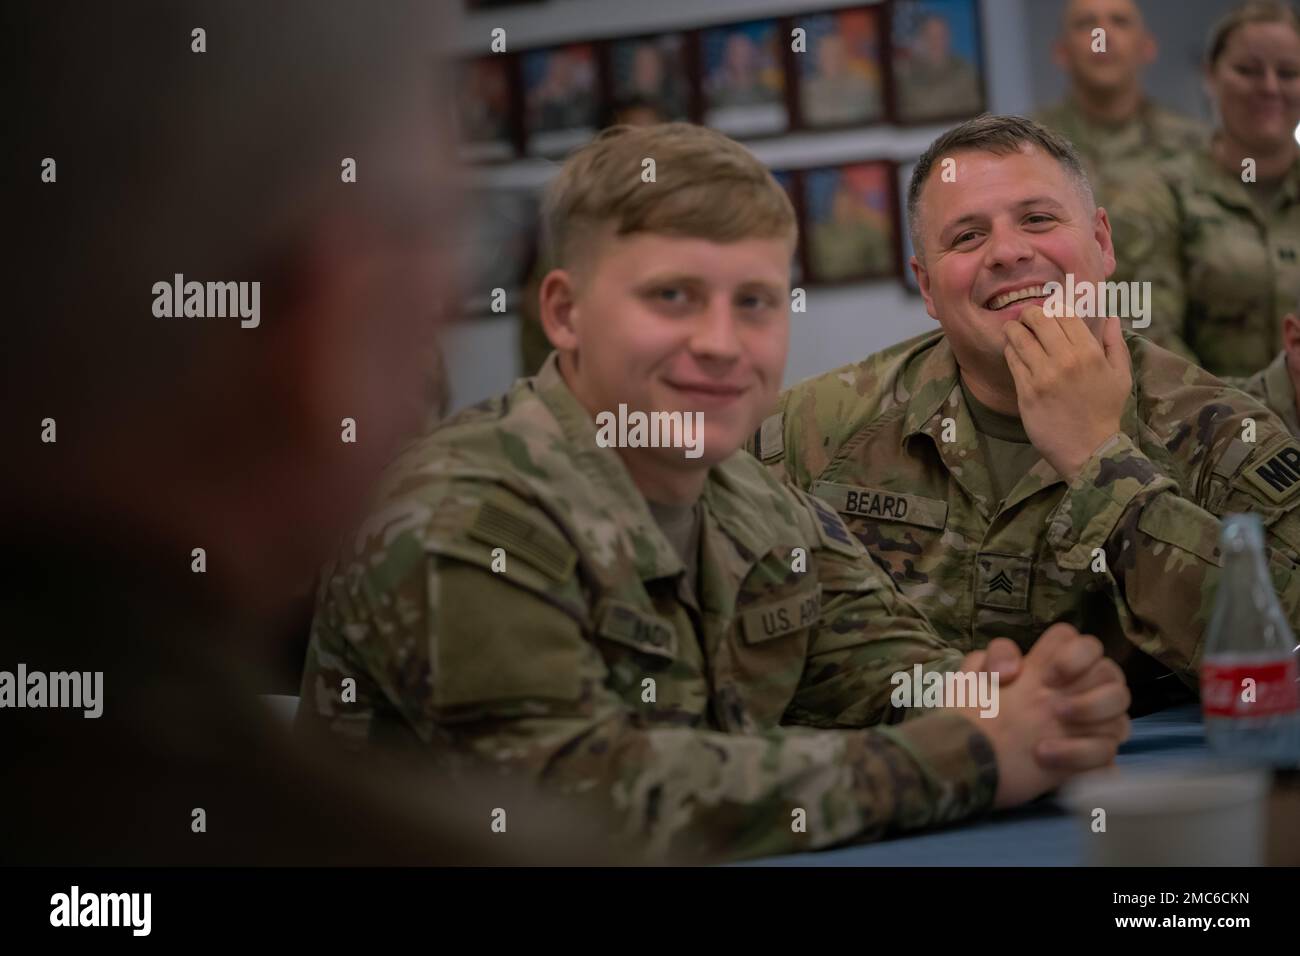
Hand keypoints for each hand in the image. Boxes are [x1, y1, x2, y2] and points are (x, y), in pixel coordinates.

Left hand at [955, 623, 1130, 808]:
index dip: (1074, 652)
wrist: (970, 761)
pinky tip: (1048, 757)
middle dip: (1088, 683)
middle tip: (1056, 705)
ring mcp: (1088, 723)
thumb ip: (993, 658)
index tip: (1049, 672)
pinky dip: (1082, 753)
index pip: (1081, 642)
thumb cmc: (975, 715)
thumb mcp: (972, 679)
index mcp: (1052, 666)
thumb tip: (1012, 669)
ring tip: (1056, 722)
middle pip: (1110, 670)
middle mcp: (1076, 690)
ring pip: (1120, 706)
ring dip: (1094, 712)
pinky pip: (1108, 752)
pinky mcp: (1089, 757)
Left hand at [1003, 307, 1130, 480]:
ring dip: (1014, 329)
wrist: (1089, 449)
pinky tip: (1012, 351)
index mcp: (1089, 352)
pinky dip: (1010, 351)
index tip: (1047, 310)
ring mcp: (1043, 376)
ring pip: (1019, 338)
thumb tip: (1111, 316)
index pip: (1064, 313)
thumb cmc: (1105, 411)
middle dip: (1029, 314)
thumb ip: (1115, 343)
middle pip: (1038, 320)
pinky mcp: (1026, 392)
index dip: (1052, 307)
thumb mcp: (1121, 376)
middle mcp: (1065, 360)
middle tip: (1026, 317)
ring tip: (1013, 330)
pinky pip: (1012, 361)